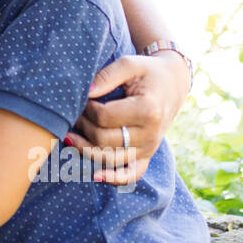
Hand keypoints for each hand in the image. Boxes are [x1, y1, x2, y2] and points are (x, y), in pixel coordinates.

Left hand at [66, 51, 189, 183]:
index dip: (86, 109)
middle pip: (104, 139)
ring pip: (110, 159)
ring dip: (85, 149)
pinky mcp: (146, 156)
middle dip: (83, 127)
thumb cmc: (147, 72)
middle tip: (75, 114)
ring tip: (70, 136)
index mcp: (148, 110)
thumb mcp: (129, 64)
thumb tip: (86, 92)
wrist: (171, 84)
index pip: (104, 117)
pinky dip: (114, 178)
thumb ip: (106, 76)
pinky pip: (131, 174)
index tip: (83, 99)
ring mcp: (149, 148)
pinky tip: (96, 176)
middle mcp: (150, 134)